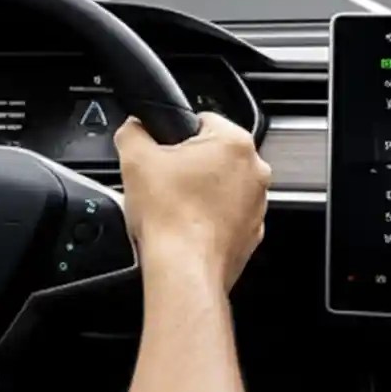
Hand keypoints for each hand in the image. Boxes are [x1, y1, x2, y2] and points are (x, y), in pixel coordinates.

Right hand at [114, 112, 270, 291]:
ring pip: (221, 186)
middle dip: (188, 165)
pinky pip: (227, 216)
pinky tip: (186, 226)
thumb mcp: (135, 159)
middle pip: (213, 155)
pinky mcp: (252, 232)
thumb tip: (134, 128)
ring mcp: (257, 204)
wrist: (183, 270)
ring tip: (174, 206)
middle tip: (164, 182)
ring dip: (200, 192)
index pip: (202, 120)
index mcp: (234, 143)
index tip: (162, 153)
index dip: (174, 136)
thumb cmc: (169, 218)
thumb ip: (133, 131)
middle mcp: (255, 171)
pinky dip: (208, 219)